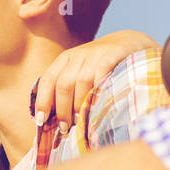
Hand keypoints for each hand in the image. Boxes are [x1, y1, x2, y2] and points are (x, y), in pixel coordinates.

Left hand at [33, 30, 157, 132]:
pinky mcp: (112, 55)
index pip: (48, 80)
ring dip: (79, 104)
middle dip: (62, 109)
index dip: (43, 101)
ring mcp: (95, 54)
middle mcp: (77, 56)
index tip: (41, 121)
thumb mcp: (80, 71)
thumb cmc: (100, 65)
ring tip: (80, 121)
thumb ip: (68, 89)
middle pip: (63, 84)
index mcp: (65, 59)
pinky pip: (101, 74)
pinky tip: (97, 105)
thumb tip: (55, 119)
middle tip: (65, 128)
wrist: (128, 42)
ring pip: (81, 81)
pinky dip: (98, 90)